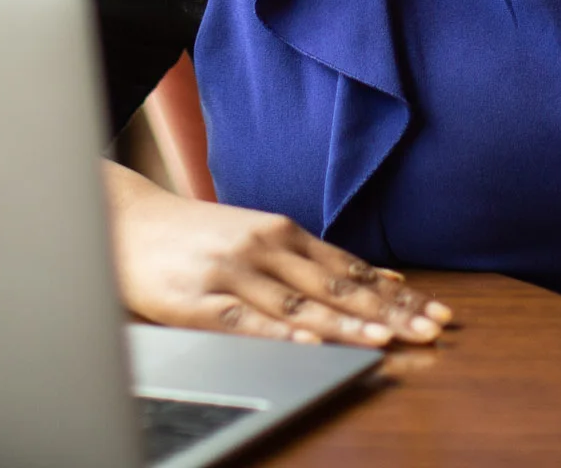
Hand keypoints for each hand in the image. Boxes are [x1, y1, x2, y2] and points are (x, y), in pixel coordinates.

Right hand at [105, 162, 450, 346]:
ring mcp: (233, 273)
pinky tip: (308, 341)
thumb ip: (317, 259)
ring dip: (346, 324)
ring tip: (387, 340)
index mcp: (283, 233)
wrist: (123, 220)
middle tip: (431, 330)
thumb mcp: (260, 235)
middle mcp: (265, 248)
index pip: (352, 268)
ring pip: (299, 304)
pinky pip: (246, 319)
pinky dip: (279, 331)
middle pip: (337, 286)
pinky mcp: (198, 300)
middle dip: (389, 311)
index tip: (438, 312)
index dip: (398, 294)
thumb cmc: (194, 236)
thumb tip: (384, 275)